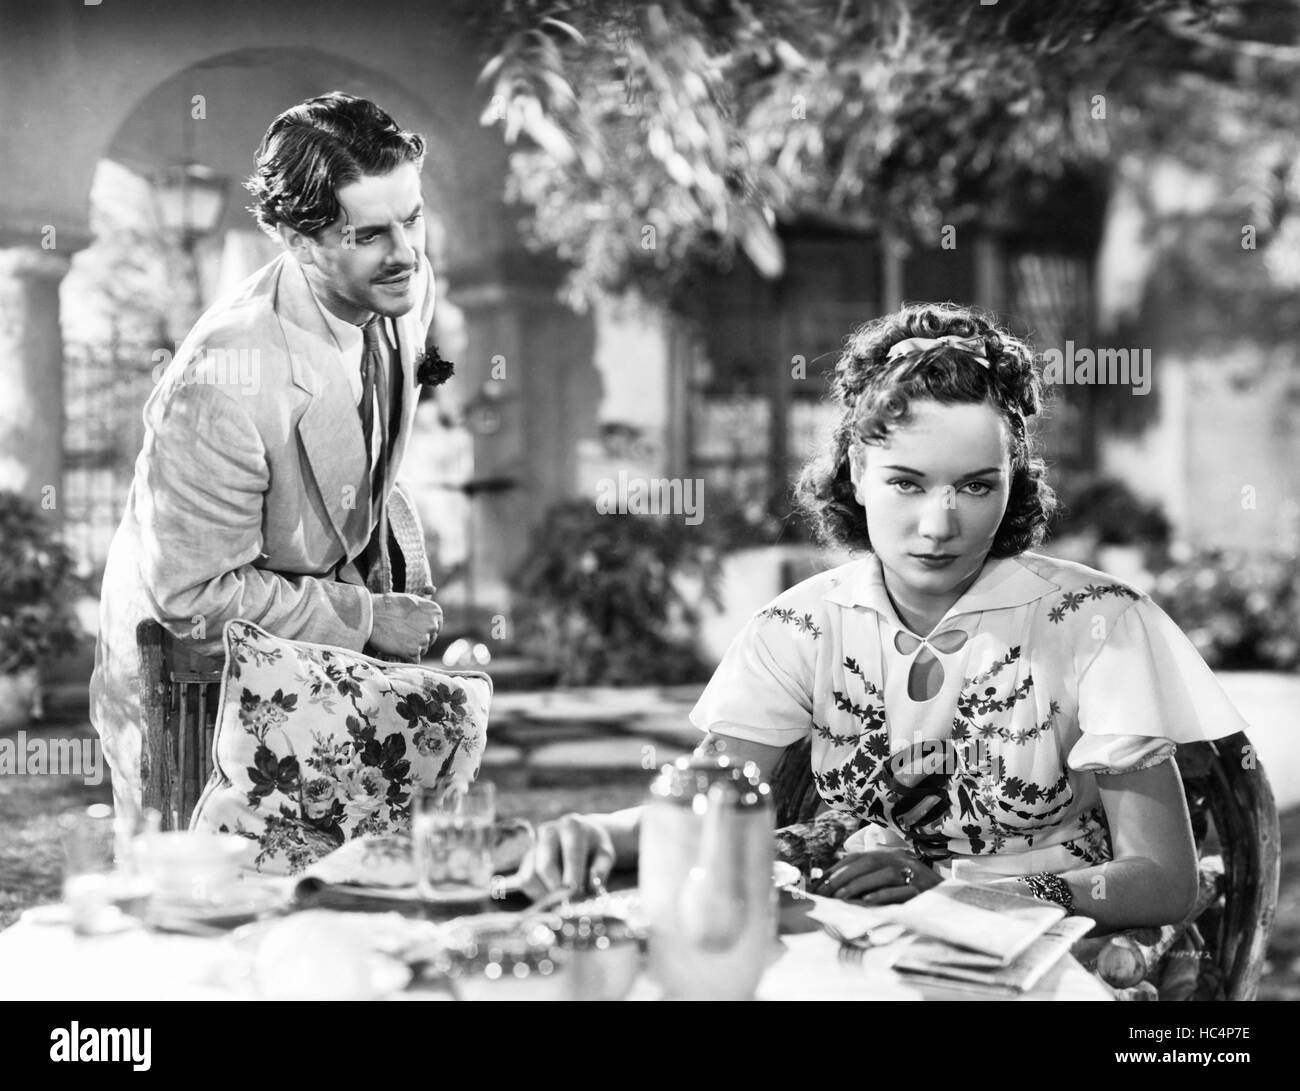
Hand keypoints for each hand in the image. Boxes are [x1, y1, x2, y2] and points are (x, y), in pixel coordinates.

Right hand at [368, 593, 441, 658]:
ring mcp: (424, 639)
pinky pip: (414, 660)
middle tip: (401, 633)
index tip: (411, 627)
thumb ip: (424, 602)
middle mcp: (433, 626)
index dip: (423, 629)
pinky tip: (397, 647)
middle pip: (430, 640)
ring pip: (422, 650)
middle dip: (418, 639)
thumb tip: (433, 588)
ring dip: (411, 648)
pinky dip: (406, 657)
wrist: (370, 615)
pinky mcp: (413, 652)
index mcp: (435, 612)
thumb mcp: (410, 598)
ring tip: (397, 638)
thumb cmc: (388, 606)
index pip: (436, 627)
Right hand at [523, 813, 615, 897]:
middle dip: (558, 890)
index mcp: (571, 827)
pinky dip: (536, 894)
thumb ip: (602, 869)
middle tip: (570, 902)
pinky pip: (524, 882)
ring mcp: (534, 845)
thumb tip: (592, 883)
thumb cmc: (594, 848)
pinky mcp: (526, 860)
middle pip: (546, 867)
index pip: (571, 855)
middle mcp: (549, 832)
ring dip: (546, 894)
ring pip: (530, 876)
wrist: (580, 838)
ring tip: (562, 900)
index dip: (574, 878)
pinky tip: (552, 897)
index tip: (578, 894)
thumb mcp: (606, 854)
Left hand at [810, 849, 939, 904]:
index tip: (818, 885)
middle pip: (867, 863)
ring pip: (882, 874)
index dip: (836, 869)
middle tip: (824, 893)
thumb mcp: (890, 883)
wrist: (952, 904)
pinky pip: (900, 891)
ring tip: (839, 898)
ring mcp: (914, 873)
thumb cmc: (913, 895)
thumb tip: (832, 888)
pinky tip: (865, 903)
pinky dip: (881, 896)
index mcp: (890, 855)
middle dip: (842, 878)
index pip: (857, 857)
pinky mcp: (924, 890)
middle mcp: (901, 860)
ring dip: (858, 885)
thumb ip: (867, 880)